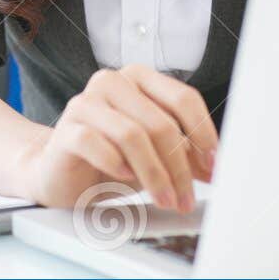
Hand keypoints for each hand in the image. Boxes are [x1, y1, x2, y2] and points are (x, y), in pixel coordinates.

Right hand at [19, 65, 217, 210]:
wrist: (62, 173)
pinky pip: (95, 142)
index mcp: (140, 79)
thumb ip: (185, 155)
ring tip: (165, 200)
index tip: (214, 166)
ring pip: (132, 135)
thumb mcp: (156, 156)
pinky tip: (124, 178)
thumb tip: (216, 167)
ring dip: (154, 174)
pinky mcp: (66, 128)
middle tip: (187, 198)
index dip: (203, 134)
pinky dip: (115, 163)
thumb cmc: (112, 159)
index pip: (183, 98)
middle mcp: (113, 82)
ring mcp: (86, 102)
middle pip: (160, 123)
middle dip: (179, 167)